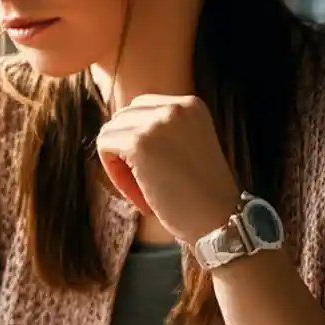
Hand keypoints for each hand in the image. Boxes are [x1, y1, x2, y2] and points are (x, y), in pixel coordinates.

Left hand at [96, 94, 239, 244]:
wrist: (219, 220)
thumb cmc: (202, 195)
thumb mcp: (187, 146)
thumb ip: (162, 132)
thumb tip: (118, 128)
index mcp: (190, 104)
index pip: (142, 108)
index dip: (139, 139)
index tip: (155, 170)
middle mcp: (175, 106)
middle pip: (123, 118)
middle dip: (126, 150)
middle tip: (147, 184)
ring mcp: (156, 123)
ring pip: (111, 132)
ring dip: (119, 163)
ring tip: (145, 191)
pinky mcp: (139, 143)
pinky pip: (105, 147)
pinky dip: (115, 174)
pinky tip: (140, 195)